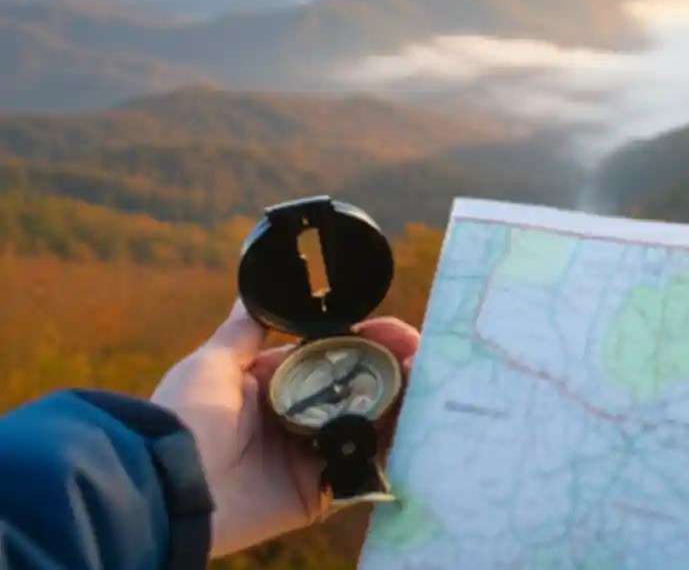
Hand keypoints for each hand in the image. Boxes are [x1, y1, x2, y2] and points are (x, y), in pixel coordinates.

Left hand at [151, 302, 418, 556]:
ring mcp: (309, 458)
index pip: (333, 356)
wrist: (166, 485)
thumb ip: (245, 331)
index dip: (367, 342)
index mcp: (274, 384)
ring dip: (400, 407)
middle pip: (358, 391)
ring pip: (367, 429)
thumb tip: (258, 290)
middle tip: (422, 356)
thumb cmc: (183, 417)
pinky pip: (361, 473)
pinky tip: (412, 430)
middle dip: (393, 372)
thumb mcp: (212, 363)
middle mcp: (296, 419)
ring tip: (426, 386)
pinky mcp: (317, 494)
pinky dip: (388, 454)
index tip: (397, 331)